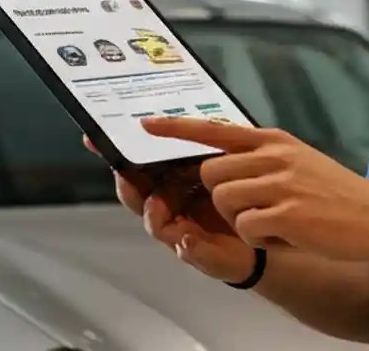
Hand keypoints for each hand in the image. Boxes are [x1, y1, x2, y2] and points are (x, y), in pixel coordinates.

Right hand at [82, 134, 256, 283]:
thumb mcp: (226, 154)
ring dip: (154, 212)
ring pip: (156, 222)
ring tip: (157, 202)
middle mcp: (172, 204)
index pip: (137, 165)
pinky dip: (187, 246)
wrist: (273, 226)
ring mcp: (183, 230)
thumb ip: (202, 135)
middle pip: (138, 195)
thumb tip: (174, 114)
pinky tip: (187, 239)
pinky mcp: (204, 253)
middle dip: (128, 185)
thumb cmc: (245, 188)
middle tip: (125, 172)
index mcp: (173, 179)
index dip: (116, 153)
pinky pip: (189, 251)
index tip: (94, 140)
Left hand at [141, 118, 368, 262]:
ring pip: (225, 201)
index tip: (147, 125)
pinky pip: (247, 228)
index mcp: (275, 141)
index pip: (216, 129)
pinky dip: (262, 239)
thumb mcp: (300, 161)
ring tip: (278, 221)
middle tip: (257, 208)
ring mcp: (280, 183)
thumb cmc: (339, 195)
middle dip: (224, 197)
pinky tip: (289, 233)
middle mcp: (274, 156)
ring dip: (244, 219)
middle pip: (211, 174)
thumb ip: (264, 157)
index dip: (177, 129)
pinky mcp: (285, 212)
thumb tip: (225, 160)